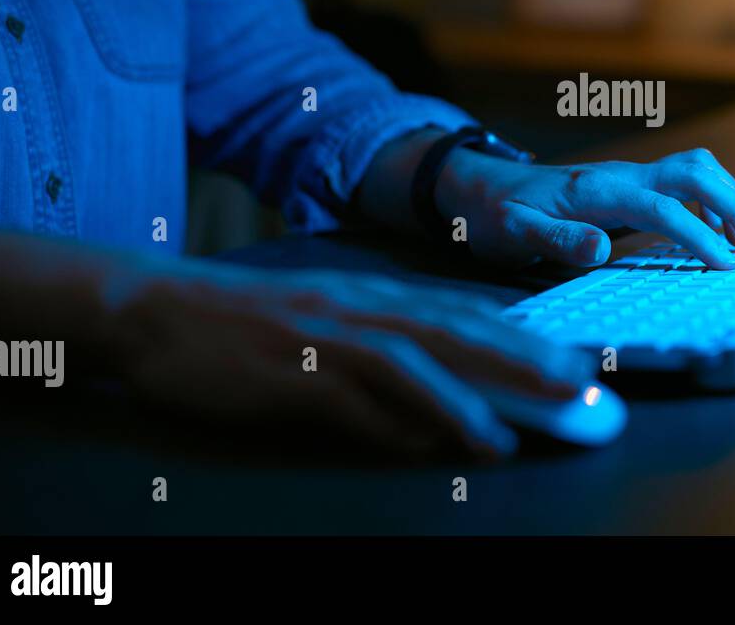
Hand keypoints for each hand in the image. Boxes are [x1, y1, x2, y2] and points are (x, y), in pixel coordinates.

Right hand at [105, 261, 594, 457]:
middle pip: (458, 331)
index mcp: (374, 294)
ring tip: (513, 431)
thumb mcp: (327, 326)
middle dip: (524, 360)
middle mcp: (360, 307)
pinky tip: (428, 441)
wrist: (156, 309)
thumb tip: (442, 415)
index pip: (466, 314)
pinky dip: (395, 418)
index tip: (577, 358)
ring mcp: (324, 335)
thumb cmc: (249, 324)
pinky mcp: (288, 368)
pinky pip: (351, 397)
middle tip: (578, 385)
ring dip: (468, 395)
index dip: (527, 337)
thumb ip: (385, 360)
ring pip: (413, 360)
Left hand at [432, 146, 734, 269]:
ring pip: (695, 170)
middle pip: (692, 172)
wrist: (480, 188)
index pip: (661, 205)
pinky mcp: (633, 188)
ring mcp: (629, 178)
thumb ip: (553, 240)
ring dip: (730, 198)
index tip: (725, 263)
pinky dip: (715, 201)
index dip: (698, 232)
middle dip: (733, 203)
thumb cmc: (494, 215)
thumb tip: (600, 249)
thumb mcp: (510, 233)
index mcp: (595, 190)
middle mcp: (620, 175)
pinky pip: (686, 183)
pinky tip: (724, 233)